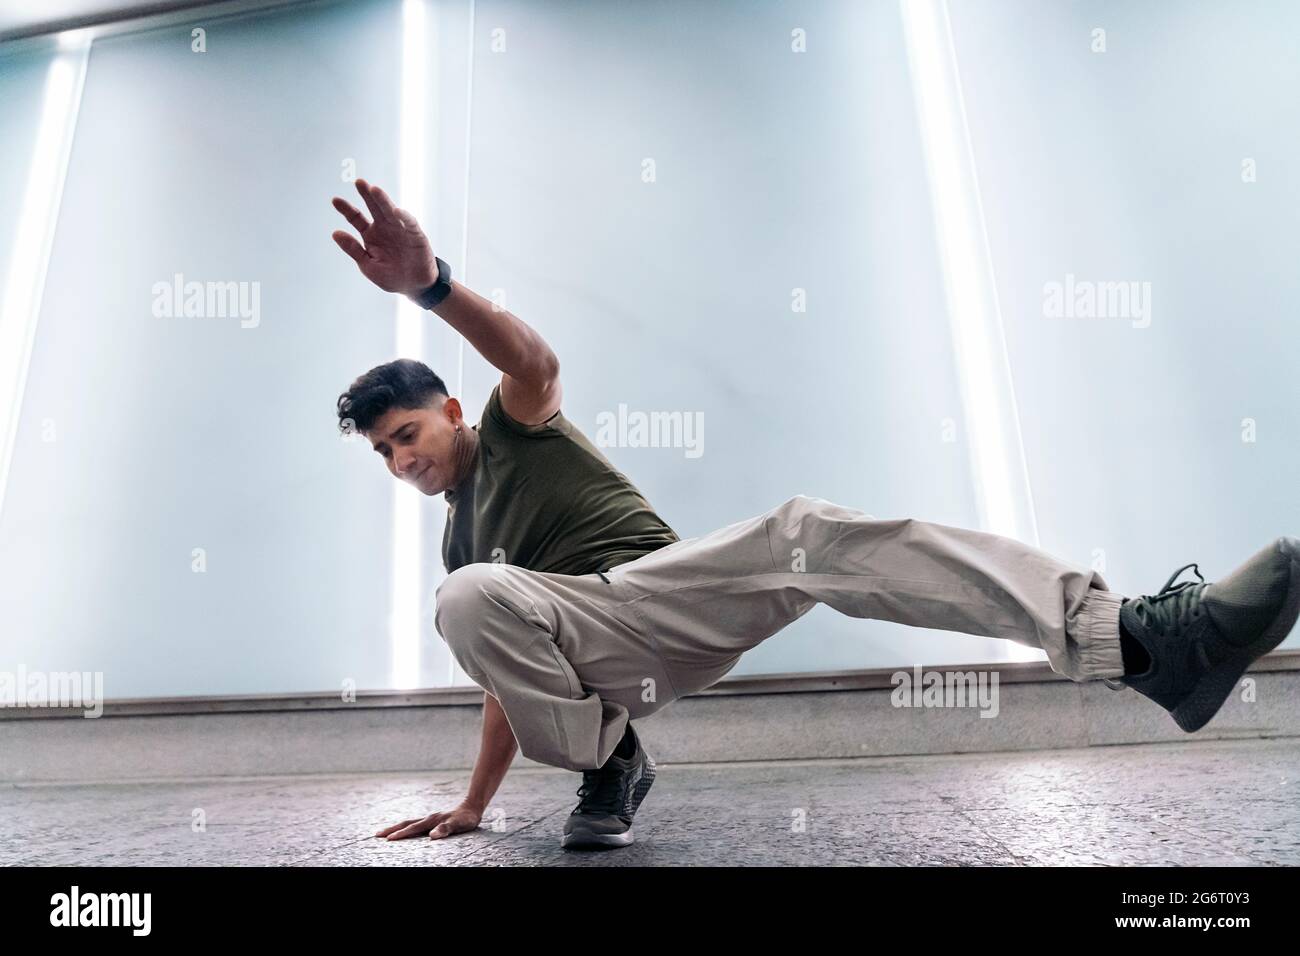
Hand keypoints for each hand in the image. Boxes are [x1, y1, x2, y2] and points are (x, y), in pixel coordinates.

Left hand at [331, 178, 437, 295]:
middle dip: (366, 195)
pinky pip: (409, 223)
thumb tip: (334, 233)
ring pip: (390, 211)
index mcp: (370, 235)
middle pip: (373, 208)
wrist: (414, 286)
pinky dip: (404, 217)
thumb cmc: (390, 277)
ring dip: (383, 200)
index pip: (356, 218)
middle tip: (359, 182)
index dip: (346, 209)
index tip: (335, 200)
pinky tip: (396, 211)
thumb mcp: (368, 265)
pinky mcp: (415, 234)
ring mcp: (399, 229)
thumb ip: (353, 249)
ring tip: (374, 189)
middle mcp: (384, 228)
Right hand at [375, 802, 482, 840]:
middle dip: (391, 829)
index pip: (412, 828)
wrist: (472, 808)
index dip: (400, 834)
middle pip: (406, 823)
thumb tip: (431, 836)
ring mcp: (429, 820)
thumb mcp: (458, 825)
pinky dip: (405, 828)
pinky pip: (415, 825)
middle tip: (377, 835)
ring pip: (409, 823)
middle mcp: (428, 819)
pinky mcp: (432, 822)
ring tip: (384, 834)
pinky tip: (403, 832)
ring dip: (396, 828)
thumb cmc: (466, 818)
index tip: (388, 840)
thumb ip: (445, 829)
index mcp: (431, 820)